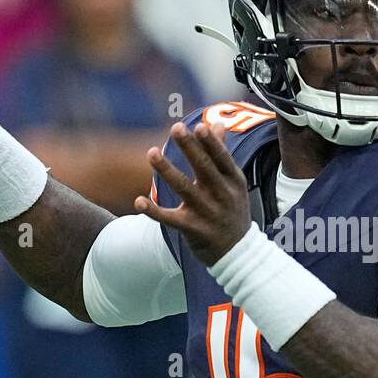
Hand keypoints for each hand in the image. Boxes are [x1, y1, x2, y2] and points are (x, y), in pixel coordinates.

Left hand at [134, 122, 249, 265]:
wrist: (239, 252)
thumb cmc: (232, 210)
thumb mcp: (234, 183)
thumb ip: (221, 154)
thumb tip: (217, 124)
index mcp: (233, 181)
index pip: (221, 158)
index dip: (210, 143)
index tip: (199, 126)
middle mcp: (221, 195)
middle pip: (204, 168)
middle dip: (190, 148)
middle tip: (176, 128)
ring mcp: (207, 213)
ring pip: (184, 189)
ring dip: (167, 170)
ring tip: (152, 152)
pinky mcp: (192, 229)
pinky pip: (169, 219)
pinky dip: (154, 211)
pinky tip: (138, 202)